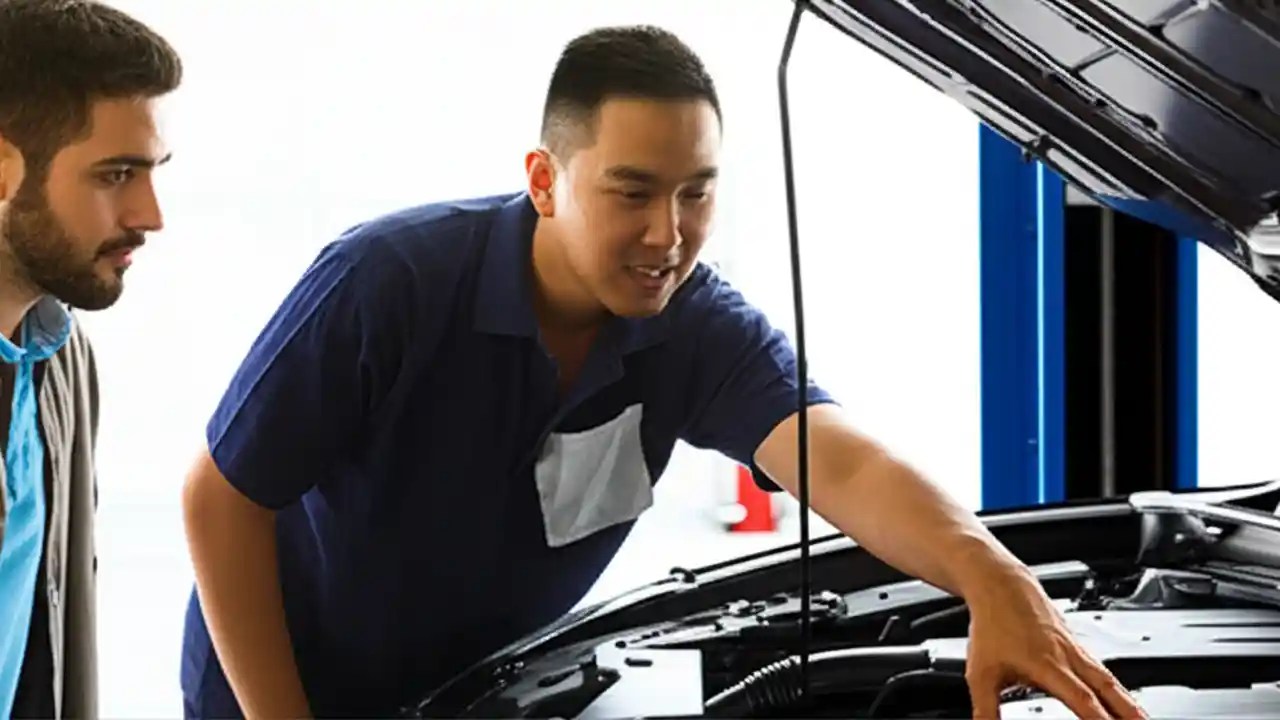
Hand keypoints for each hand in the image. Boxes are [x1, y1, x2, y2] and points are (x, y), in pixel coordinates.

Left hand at [963, 568, 1146, 718]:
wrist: (1001, 585)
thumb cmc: (992, 625)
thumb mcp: (980, 673)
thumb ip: (985, 709)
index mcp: (1049, 666)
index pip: (1083, 702)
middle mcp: (1069, 657)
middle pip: (1108, 690)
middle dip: (1130, 713)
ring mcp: (1076, 649)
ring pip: (1109, 679)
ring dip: (1129, 702)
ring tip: (1143, 719)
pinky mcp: (1076, 644)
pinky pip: (1102, 669)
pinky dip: (1116, 686)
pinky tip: (1121, 697)